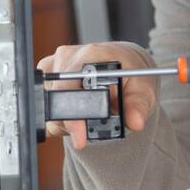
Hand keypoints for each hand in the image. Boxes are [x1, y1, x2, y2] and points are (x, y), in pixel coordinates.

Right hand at [36, 41, 157, 149]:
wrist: (123, 65)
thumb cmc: (131, 74)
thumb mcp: (143, 90)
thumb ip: (138, 106)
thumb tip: (135, 121)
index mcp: (91, 54)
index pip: (70, 85)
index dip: (73, 115)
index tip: (80, 136)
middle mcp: (69, 56)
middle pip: (56, 97)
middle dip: (71, 121)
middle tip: (89, 129)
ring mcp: (55, 64)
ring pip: (48, 103)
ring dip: (65, 119)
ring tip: (87, 116)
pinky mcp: (48, 75)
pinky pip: (46, 104)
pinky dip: (58, 117)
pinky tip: (76, 113)